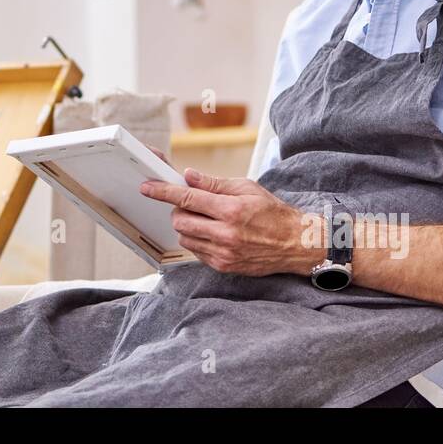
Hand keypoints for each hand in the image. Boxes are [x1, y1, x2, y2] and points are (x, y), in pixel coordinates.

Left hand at [138, 167, 322, 276]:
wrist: (294, 243)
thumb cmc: (273, 213)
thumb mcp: (246, 188)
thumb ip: (214, 184)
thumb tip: (189, 177)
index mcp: (231, 210)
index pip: (188, 198)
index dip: (163, 191)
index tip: (148, 187)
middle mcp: (226, 234)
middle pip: (180, 221)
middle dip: (179, 210)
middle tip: (192, 204)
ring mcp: (223, 253)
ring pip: (184, 238)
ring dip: (187, 226)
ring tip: (206, 219)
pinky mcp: (223, 266)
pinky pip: (196, 251)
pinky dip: (197, 240)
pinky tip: (213, 233)